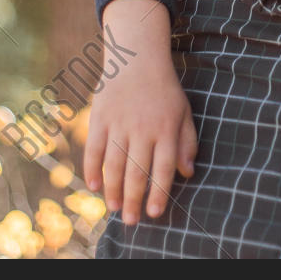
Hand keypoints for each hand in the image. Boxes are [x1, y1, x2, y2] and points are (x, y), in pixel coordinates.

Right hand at [83, 0, 197, 225]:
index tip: (154, 213)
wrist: (137, 57)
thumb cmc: (164, 90)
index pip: (162, 169)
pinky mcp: (100, 118)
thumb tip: (187, 173)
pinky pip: (94, 148)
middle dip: (133, 200)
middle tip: (130, 222)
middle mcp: (142, 129)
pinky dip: (92, 169)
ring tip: (114, 209)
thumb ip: (187, 142)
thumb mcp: (183, 112)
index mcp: (165, 129)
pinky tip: (94, 186)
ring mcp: (119, 123)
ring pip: (115, 164)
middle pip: (137, 171)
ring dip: (113, 190)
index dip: (158, 193)